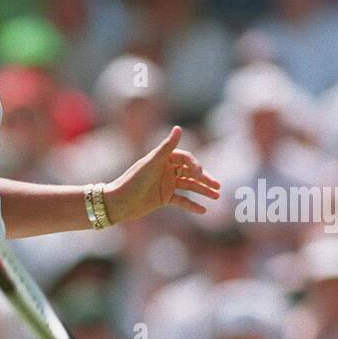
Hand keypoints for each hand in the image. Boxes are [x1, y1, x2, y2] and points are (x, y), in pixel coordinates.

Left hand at [105, 126, 219, 223]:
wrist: (119, 202)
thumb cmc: (133, 180)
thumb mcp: (152, 163)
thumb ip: (167, 147)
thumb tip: (179, 128)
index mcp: (164, 159)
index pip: (186, 159)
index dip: (195, 165)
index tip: (199, 173)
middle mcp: (167, 170)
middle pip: (191, 173)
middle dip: (205, 179)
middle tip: (218, 186)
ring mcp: (167, 184)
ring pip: (190, 186)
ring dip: (203, 191)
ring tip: (217, 196)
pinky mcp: (165, 198)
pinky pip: (182, 201)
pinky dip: (192, 205)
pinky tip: (203, 210)